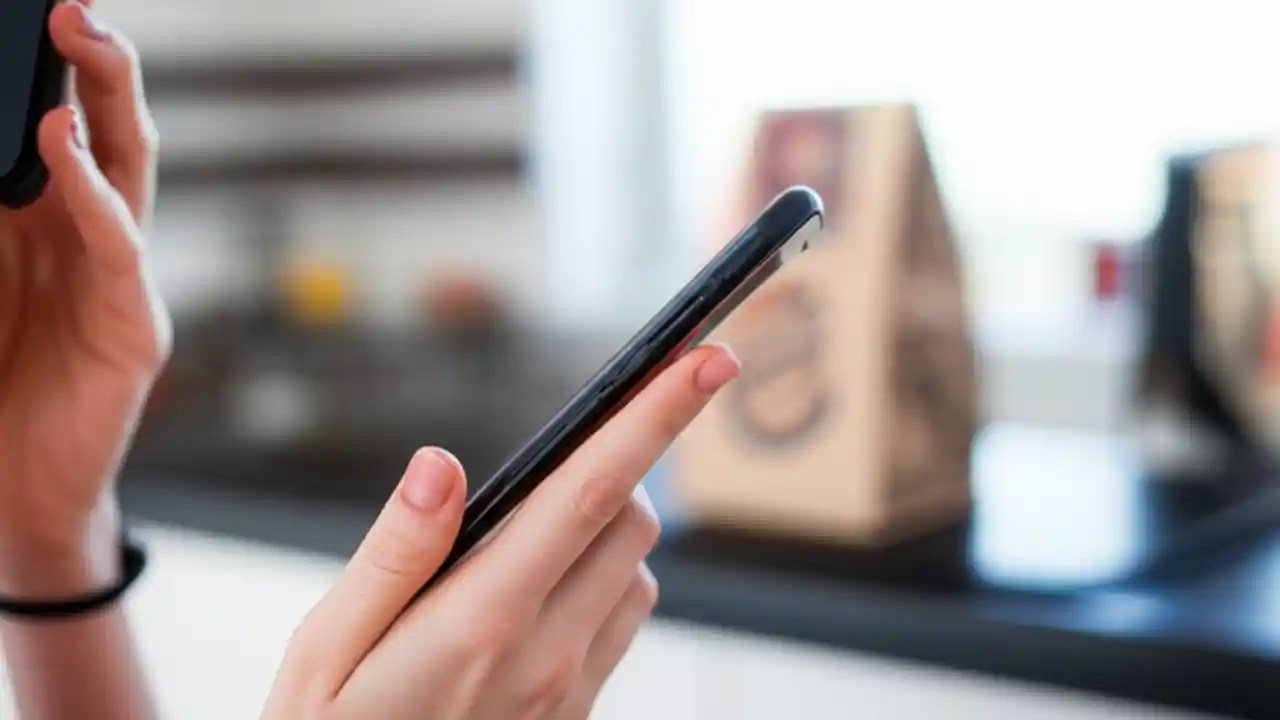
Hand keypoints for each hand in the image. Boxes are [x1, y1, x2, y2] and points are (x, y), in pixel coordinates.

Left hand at [0, 1, 167, 593]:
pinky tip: (59, 139)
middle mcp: (87, 242)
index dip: (47, 71)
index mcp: (42, 226)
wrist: (10, 502)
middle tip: (67, 2)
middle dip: (90, 60)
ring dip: (107, 99)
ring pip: (129, 171)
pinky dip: (90, 190)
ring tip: (79, 32)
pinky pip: (117, 247)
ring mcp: (118, 283)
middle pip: (105, 130)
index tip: (29, 12)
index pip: (55, 127)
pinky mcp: (133, 331)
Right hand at [265, 346, 739, 719]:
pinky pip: (620, 625)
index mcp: (482, 620)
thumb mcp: (326, 653)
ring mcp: (572, 692)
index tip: (710, 359)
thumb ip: (393, 554)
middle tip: (551, 465)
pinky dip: (600, 588)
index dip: (655, 417)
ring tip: (522, 548)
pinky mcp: (580, 716)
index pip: (590, 493)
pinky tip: (532, 603)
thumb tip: (443, 464)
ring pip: (636, 572)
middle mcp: (547, 655)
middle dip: (613, 469)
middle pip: (632, 521)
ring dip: (604, 536)